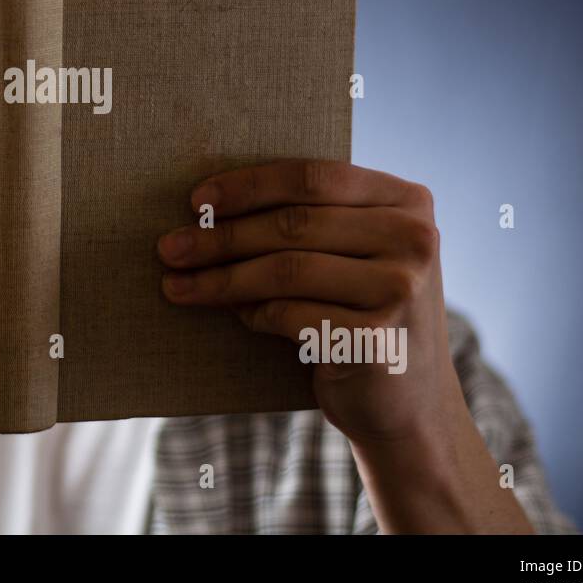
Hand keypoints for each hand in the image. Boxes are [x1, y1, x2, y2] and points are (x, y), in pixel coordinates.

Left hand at [155, 158, 455, 448]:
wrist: (412, 405)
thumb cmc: (365, 315)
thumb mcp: (358, 254)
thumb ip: (311, 222)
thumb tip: (210, 209)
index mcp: (407, 201)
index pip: (314, 177)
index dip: (248, 185)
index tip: (196, 200)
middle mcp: (413, 239)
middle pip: (292, 224)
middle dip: (220, 236)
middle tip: (169, 248)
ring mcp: (400, 289)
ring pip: (284, 269)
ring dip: (221, 278)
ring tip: (177, 285)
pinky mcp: (375, 338)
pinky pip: (289, 315)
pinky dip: (254, 314)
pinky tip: (238, 315)